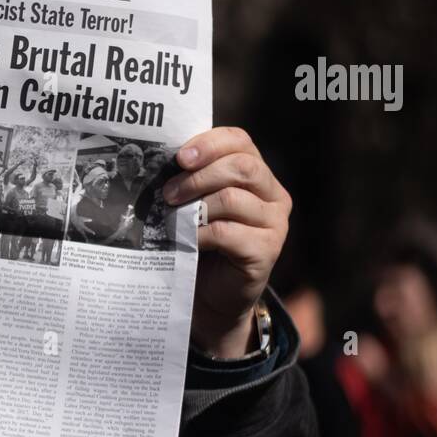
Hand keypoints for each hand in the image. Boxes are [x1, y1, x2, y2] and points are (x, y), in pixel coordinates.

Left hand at [163, 127, 291, 357]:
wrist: (210, 295)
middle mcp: (273, 196)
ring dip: (196, 205)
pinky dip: (201, 233)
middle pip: (242, 166)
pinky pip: (228, 232)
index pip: (241, 141)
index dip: (210, 143)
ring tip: (172, 216)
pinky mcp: (266, 251)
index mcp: (257, 175)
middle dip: (199, 176)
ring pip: (234, 198)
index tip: (180, 157)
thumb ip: (193, 178)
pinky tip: (187, 240)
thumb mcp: (198, 203)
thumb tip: (162, 158)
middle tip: (168, 193)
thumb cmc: (201, 243)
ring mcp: (274, 224)